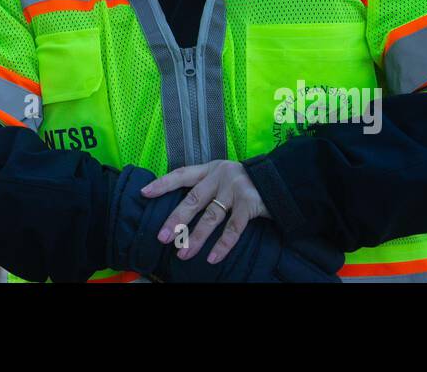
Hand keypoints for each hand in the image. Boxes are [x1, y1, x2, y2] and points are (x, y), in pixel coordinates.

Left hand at [142, 160, 268, 264]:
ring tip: (183, 253)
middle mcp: (220, 176)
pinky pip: (233, 229)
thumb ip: (207, 186)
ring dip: (195, 237)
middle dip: (176, 220)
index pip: (181, 174)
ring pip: (210, 217)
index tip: (144, 193)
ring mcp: (235, 189)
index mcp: (211, 169)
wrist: (282, 178)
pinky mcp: (250, 204)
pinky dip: (222, 246)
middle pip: (192, 199)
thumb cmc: (248, 181)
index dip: (163, 183)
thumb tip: (183, 208)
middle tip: (162, 236)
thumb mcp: (225, 176)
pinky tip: (212, 258)